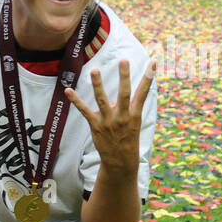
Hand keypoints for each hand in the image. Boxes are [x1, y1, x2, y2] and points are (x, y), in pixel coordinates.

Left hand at [65, 58, 153, 175]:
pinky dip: (76, 101)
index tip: (153, 62)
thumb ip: (123, 109)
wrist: (121, 161)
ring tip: (95, 70)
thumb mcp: (132, 123)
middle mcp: (123, 116)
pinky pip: (84, 110)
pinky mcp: (96, 126)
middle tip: (124, 61)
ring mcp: (109, 121)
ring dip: (98, 85)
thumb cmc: (127, 139)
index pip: (143, 92)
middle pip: (124, 93)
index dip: (149, 77)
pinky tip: (68, 91)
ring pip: (103, 100)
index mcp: (135, 113)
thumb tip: (112, 100)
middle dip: (124, 77)